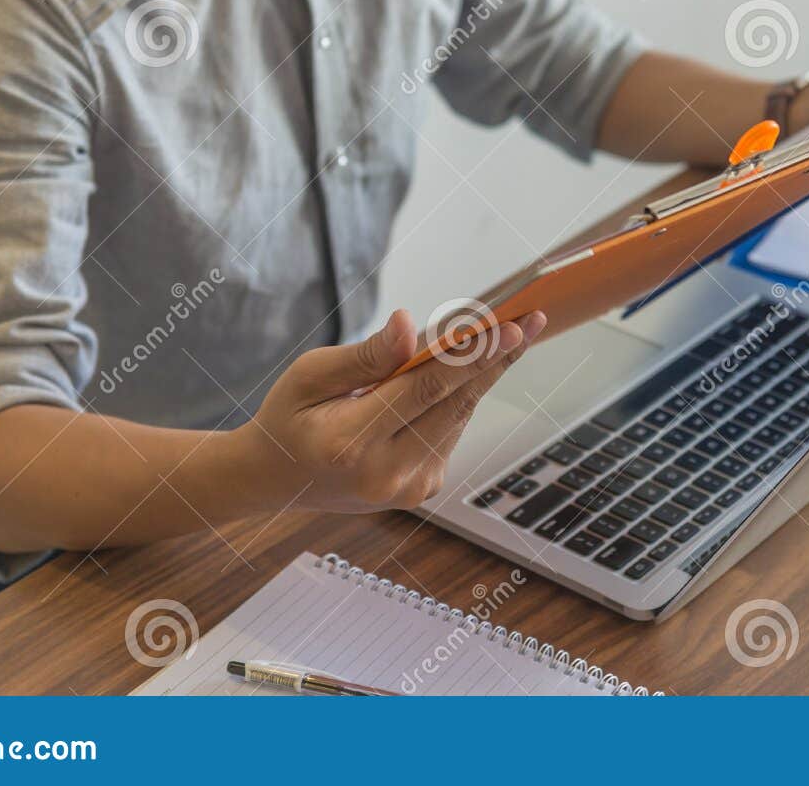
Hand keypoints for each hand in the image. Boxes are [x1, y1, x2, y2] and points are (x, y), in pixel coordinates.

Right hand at [230, 308, 546, 513]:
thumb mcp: (309, 375)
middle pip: (454, 405)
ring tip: (514, 332)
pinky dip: (463, 396)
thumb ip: (365, 355)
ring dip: (487, 374)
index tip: (506, 327)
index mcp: (349, 443)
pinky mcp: (422, 488)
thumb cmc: (289, 418)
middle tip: (532, 320)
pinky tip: (477, 365)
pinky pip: (451, 431)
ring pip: (459, 417)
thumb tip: (409, 326)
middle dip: (497, 359)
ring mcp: (408, 488)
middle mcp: (385, 474)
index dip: (469, 356)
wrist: (276, 480)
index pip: (423, 391)